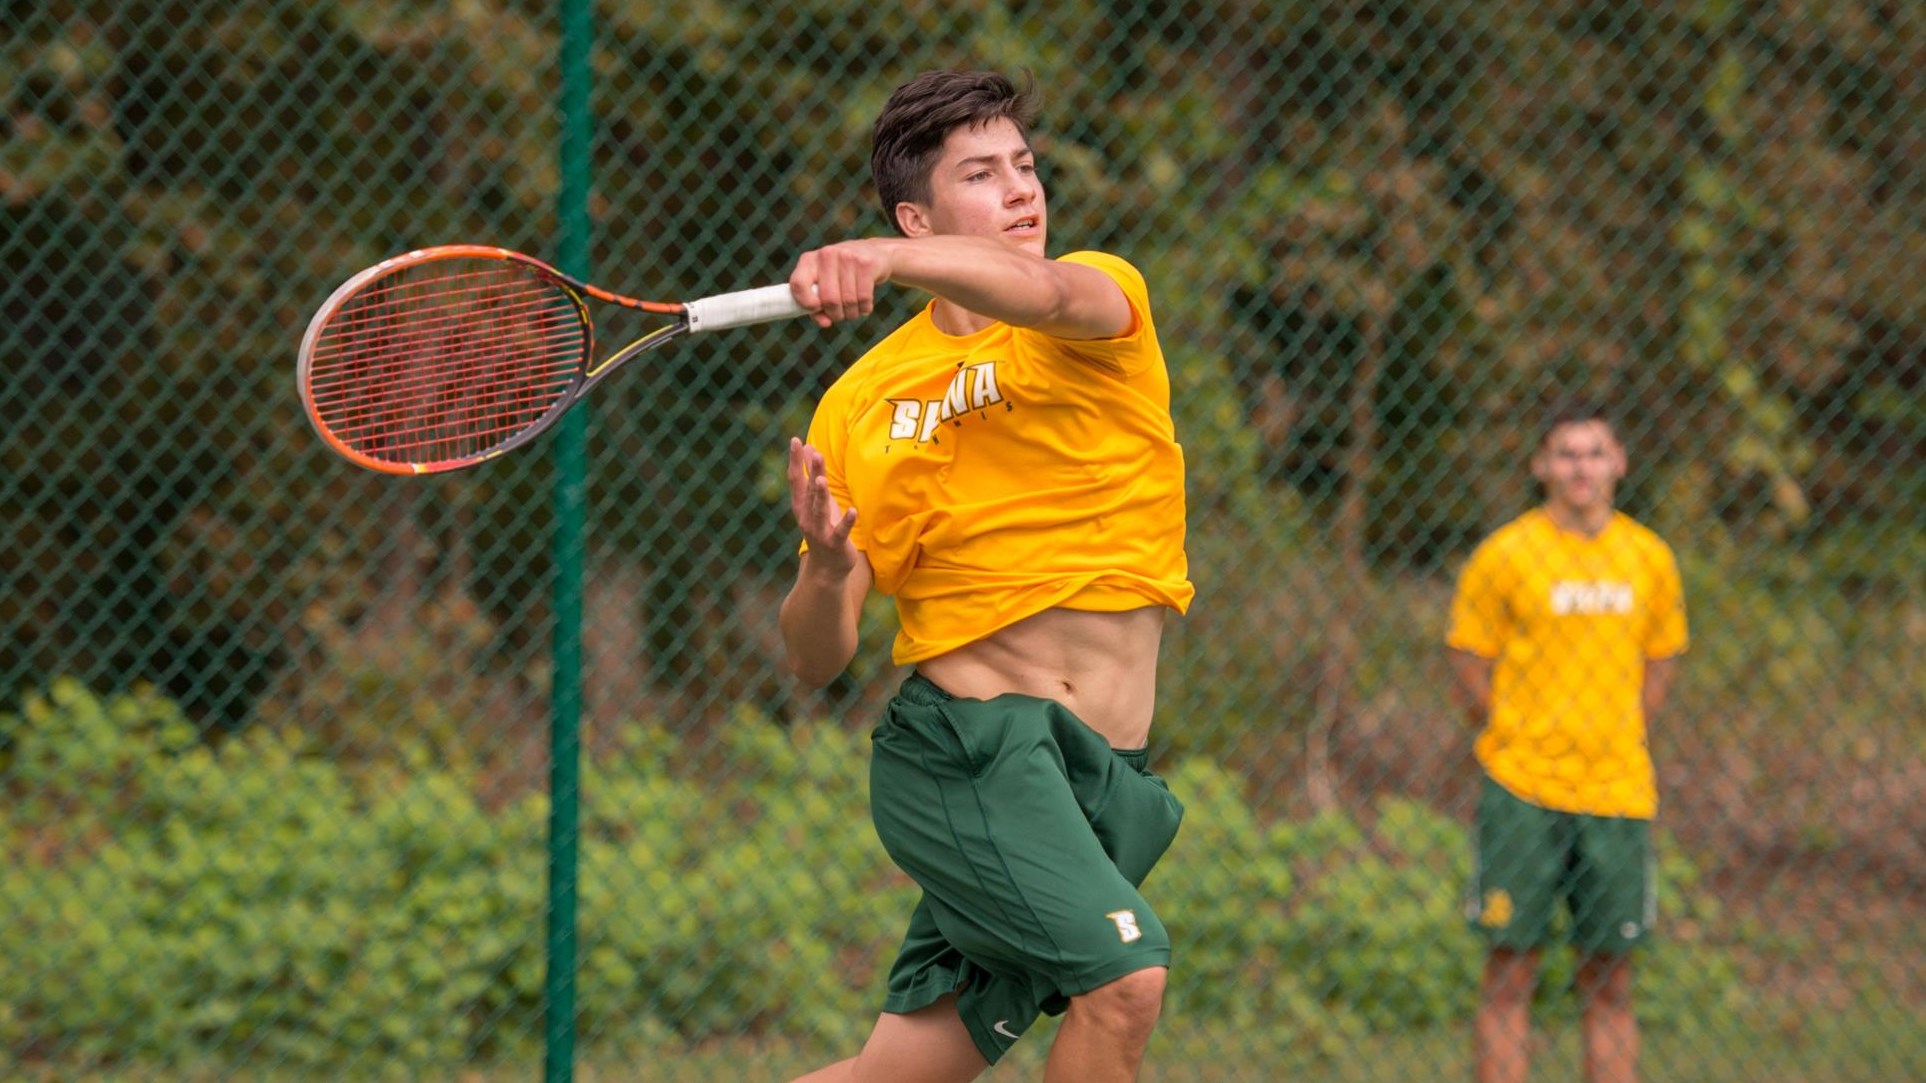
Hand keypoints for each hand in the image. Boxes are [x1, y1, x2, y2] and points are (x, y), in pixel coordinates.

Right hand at [787, 437, 858, 573]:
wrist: (826, 568)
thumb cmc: (823, 527)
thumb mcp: (816, 500)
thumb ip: (811, 474)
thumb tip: (807, 447)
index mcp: (801, 505)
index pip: (796, 479)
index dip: (795, 460)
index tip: (795, 440)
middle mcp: (806, 517)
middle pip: (808, 491)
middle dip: (812, 472)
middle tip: (815, 452)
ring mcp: (820, 531)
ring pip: (819, 510)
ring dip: (820, 495)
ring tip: (821, 480)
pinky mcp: (836, 543)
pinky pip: (841, 531)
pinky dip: (846, 521)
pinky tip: (852, 511)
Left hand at [789, 240, 894, 327]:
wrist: (874, 252)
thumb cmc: (843, 275)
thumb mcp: (825, 285)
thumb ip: (817, 307)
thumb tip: (825, 323)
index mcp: (809, 260)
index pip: (798, 284)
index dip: (805, 303)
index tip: (816, 309)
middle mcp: (826, 255)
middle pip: (828, 299)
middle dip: (836, 315)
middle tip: (840, 315)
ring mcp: (847, 257)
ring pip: (848, 301)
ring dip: (851, 314)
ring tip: (853, 310)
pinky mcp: (866, 263)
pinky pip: (864, 297)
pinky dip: (865, 308)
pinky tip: (864, 306)